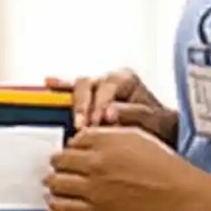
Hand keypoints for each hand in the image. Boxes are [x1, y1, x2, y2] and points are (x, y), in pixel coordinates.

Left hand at [44, 126, 203, 210]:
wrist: (179, 197)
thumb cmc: (163, 166)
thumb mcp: (136, 136)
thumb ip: (107, 135)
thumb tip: (84, 139)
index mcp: (105, 142)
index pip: (72, 141)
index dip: (71, 147)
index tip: (73, 152)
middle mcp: (95, 164)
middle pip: (59, 161)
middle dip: (58, 163)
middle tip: (60, 167)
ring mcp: (93, 190)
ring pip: (55, 183)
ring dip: (54, 182)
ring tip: (56, 183)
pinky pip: (63, 207)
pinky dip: (56, 202)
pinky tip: (57, 201)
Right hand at [46, 69, 177, 141]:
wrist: (161, 132)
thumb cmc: (158, 125)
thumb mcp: (152, 120)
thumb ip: (132, 114)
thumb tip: (109, 112)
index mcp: (125, 79)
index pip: (107, 86)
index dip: (102, 104)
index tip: (101, 122)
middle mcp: (108, 79)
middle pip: (88, 84)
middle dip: (85, 106)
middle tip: (86, 126)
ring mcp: (96, 87)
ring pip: (78, 86)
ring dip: (75, 105)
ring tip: (78, 125)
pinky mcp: (87, 98)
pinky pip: (70, 88)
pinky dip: (60, 84)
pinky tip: (48, 82)